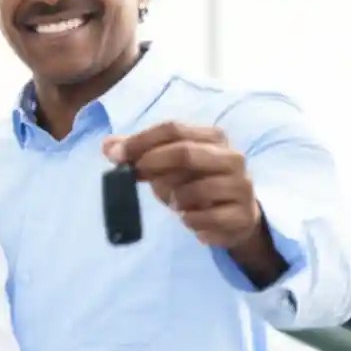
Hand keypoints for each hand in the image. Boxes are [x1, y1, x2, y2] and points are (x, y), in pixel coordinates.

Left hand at [104, 122, 260, 248]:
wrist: (237, 217)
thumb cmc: (197, 184)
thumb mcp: (169, 166)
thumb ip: (140, 154)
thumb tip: (108, 146)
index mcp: (213, 137)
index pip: (174, 129)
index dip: (142, 141)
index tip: (116, 155)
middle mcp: (232, 158)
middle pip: (186, 153)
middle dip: (154, 164)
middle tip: (136, 175)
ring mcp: (240, 187)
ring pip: (193, 190)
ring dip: (174, 200)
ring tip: (177, 203)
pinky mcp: (242, 216)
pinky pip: (202, 218)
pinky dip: (188, 221)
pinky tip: (191, 219)